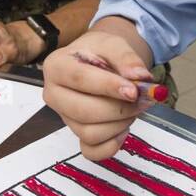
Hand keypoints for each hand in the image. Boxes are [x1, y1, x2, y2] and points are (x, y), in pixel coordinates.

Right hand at [42, 31, 153, 160]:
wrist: (99, 61)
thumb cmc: (101, 52)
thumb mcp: (113, 43)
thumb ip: (126, 57)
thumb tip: (139, 76)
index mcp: (57, 66)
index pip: (80, 79)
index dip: (108, 87)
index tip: (134, 91)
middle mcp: (53, 94)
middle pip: (84, 111)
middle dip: (118, 108)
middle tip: (142, 100)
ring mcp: (63, 117)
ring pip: (89, 133)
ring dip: (119, 124)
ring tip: (133, 109)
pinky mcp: (75, 134)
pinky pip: (91, 151)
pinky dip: (111, 145)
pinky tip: (123, 128)